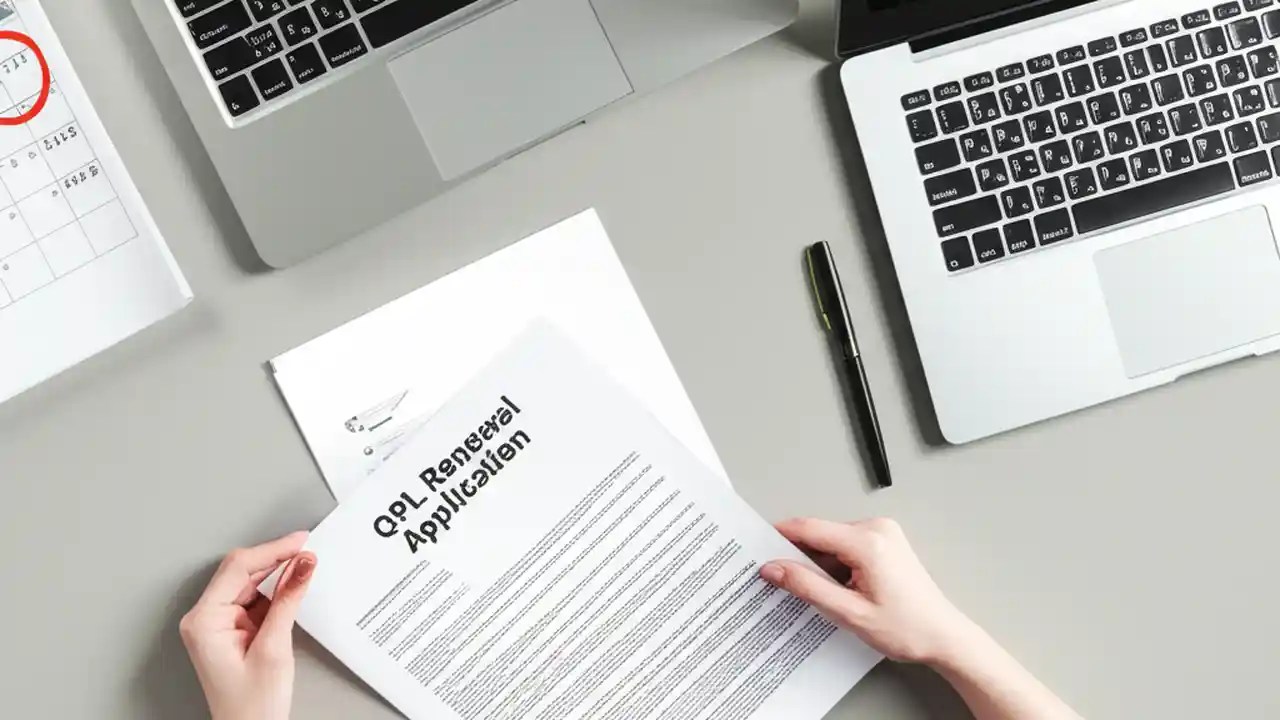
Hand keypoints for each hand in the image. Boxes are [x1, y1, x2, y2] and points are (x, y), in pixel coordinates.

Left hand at [180, 532, 317, 719]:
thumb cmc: (252, 705)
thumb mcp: (274, 647)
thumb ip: (288, 600)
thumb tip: (302, 564)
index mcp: (204, 621)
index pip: (238, 568)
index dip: (272, 550)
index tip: (300, 541)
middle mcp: (204, 619)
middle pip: (241, 572)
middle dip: (276, 560)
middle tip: (308, 553)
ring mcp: (216, 624)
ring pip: (248, 583)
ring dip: (276, 576)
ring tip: (305, 571)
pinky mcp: (230, 630)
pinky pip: (253, 599)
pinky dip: (274, 593)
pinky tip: (292, 589)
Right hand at [760, 518, 976, 665]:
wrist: (944, 636)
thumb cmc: (907, 628)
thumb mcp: (848, 612)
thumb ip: (807, 586)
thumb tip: (774, 568)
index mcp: (868, 542)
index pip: (809, 528)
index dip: (779, 537)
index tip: (757, 548)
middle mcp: (876, 529)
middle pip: (820, 534)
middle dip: (799, 557)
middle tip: (782, 582)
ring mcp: (883, 533)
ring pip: (832, 542)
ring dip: (819, 564)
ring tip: (821, 594)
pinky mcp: (885, 542)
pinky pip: (847, 546)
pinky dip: (835, 564)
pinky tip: (837, 589)